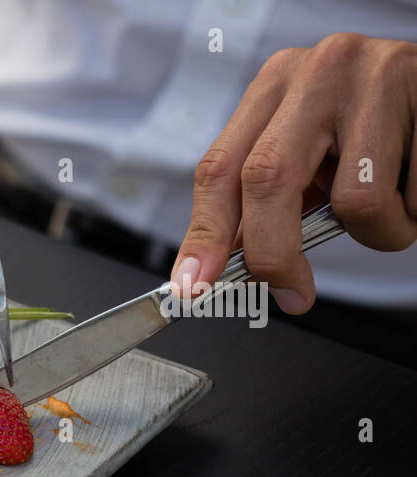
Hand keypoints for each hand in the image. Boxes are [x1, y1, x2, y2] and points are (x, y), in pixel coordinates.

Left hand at [172, 33, 416, 313]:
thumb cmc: (372, 132)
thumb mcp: (309, 156)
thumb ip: (266, 206)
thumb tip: (223, 272)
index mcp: (274, 85)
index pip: (220, 169)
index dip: (205, 235)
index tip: (193, 286)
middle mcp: (317, 72)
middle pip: (267, 179)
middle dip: (272, 252)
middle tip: (290, 293)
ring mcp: (375, 78)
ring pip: (354, 199)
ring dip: (374, 231)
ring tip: (391, 208)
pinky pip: (409, 195)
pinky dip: (411, 213)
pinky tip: (414, 185)